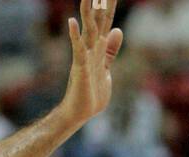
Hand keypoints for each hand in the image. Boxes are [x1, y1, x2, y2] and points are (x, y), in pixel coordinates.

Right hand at [59, 0, 123, 130]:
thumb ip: (110, 50)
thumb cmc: (92, 93)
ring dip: (87, 12)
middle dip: (100, 4)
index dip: (110, 6)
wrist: (80, 113)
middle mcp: (91, 48)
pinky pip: (77, 49)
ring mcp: (85, 56)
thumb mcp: (106, 68)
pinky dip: (74, 36)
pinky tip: (71, 22)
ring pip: (88, 30)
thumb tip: (117, 30)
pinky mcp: (79, 67)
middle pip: (97, 20)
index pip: (106, 21)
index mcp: (99, 48)